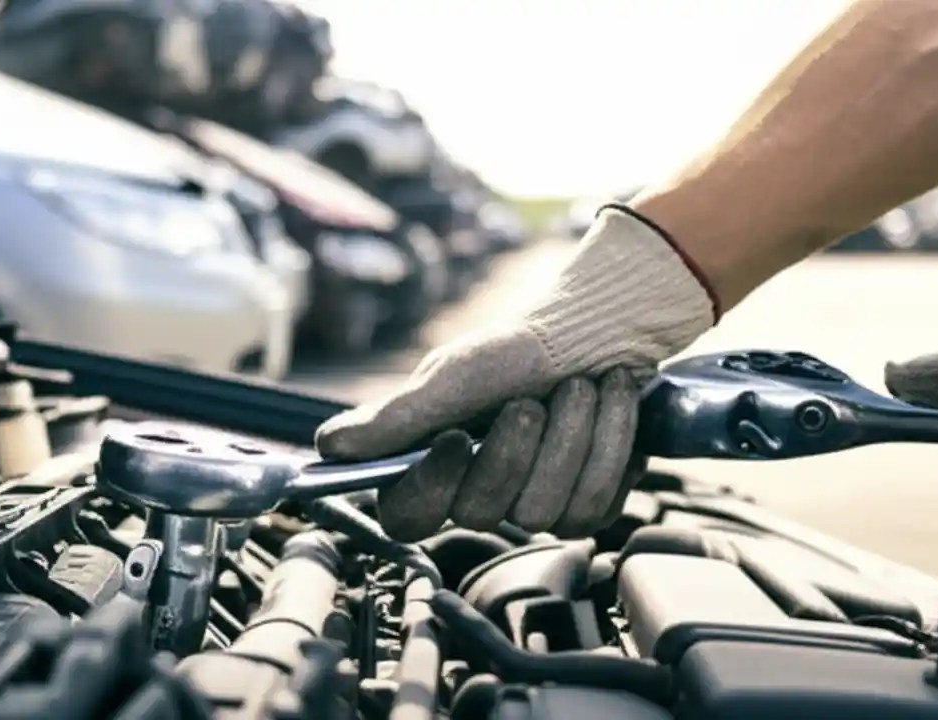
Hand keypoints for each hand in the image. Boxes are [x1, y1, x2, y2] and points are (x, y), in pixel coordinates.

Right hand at [316, 207, 716, 540]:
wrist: (599, 333)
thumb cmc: (516, 350)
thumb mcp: (452, 374)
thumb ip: (394, 416)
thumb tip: (327, 447)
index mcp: (430, 466)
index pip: (406, 516)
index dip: (430, 486)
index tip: (455, 437)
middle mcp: (477, 497)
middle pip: (482, 513)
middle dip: (515, 445)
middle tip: (530, 398)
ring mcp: (533, 508)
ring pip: (544, 510)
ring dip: (571, 435)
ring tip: (580, 388)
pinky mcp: (589, 507)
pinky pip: (596, 503)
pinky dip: (610, 443)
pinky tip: (608, 405)